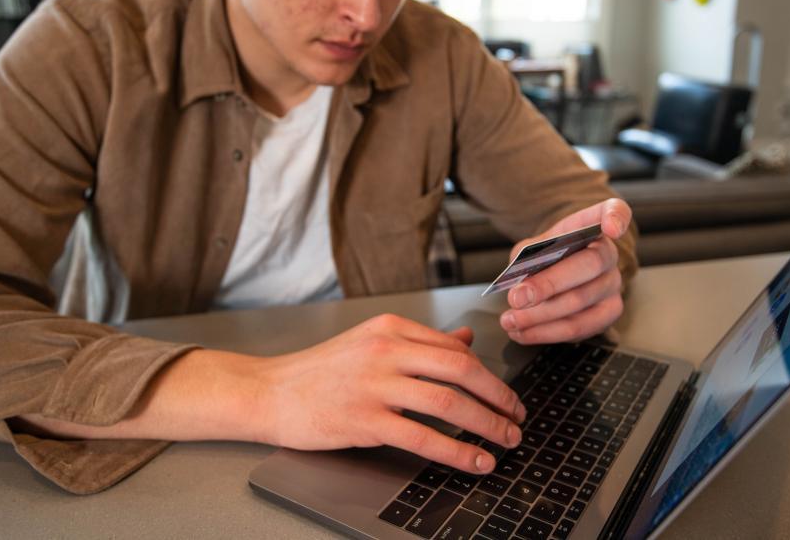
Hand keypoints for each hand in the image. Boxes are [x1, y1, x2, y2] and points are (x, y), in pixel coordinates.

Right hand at [256, 314, 525, 473]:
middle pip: (461, 370)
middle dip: (498, 397)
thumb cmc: (320, 371)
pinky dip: (457, 452)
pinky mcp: (365, 420)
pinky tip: (475, 462)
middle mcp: (386, 350)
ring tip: (505, 440)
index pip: (454, 348)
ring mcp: (375, 385)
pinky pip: (424, 438)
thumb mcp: (371, 342)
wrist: (271, 392)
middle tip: (518, 416)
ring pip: (449, 403)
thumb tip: (466, 339)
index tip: (504, 394)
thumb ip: (420, 342)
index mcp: (391, 327)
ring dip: (487, 425)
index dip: (487, 375)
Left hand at [499, 199, 631, 344]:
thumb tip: (519, 284)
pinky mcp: (609, 313)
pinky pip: (580, 328)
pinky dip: (547, 333)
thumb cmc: (547, 256)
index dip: (616, 218)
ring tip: (509, 321)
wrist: (558, 271)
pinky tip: (522, 332)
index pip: (615, 212)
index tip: (611, 227)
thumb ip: (527, 258)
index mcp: (594, 226)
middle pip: (587, 266)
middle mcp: (609, 254)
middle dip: (548, 284)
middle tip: (516, 298)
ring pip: (579, 303)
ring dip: (540, 317)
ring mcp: (613, 285)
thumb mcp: (533, 247)